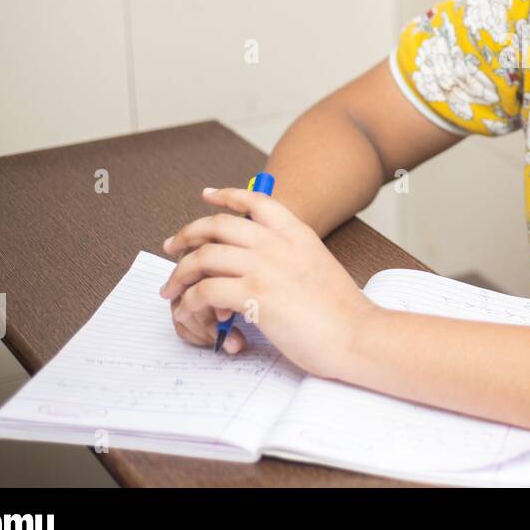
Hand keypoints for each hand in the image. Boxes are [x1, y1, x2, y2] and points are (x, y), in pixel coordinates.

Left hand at [159, 186, 376, 378]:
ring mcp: (265, 268)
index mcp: (297, 233)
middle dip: (187, 234)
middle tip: (172, 247)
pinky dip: (189, 303)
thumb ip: (291, 255)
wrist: (357, 334)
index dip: (226, 196)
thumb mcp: (318, 266)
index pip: (255, 202)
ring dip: (179, 274)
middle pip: (217, 226)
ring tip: (171, 289)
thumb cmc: (342, 311)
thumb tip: (257, 262)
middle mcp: (278, 244)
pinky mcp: (254, 297)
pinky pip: (204, 292)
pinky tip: (189, 312)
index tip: (206, 195)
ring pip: (203, 258)